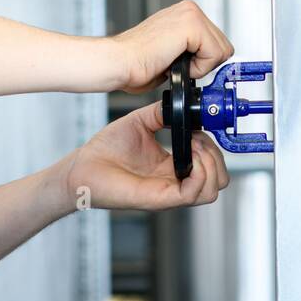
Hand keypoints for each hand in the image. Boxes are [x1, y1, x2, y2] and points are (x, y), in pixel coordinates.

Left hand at [58, 101, 228, 211]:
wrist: (82, 166)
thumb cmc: (105, 150)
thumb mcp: (140, 123)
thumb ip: (161, 114)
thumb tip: (179, 103)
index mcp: (171, 166)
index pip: (209, 165)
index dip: (212, 147)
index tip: (200, 130)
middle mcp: (173, 181)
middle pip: (218, 181)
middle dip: (217, 157)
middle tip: (198, 141)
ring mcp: (168, 191)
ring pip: (212, 190)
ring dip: (212, 165)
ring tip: (195, 148)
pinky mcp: (160, 198)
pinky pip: (193, 194)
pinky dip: (200, 174)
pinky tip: (189, 158)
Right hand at [110, 0, 233, 93]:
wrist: (120, 62)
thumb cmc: (137, 62)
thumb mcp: (173, 51)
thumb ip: (191, 50)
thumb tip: (207, 59)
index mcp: (185, 14)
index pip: (217, 43)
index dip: (203, 62)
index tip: (181, 64)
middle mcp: (189, 9)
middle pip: (224, 46)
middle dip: (204, 63)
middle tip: (176, 64)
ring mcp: (191, 14)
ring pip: (222, 50)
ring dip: (200, 66)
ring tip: (173, 62)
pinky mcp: (192, 24)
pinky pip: (215, 55)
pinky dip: (198, 68)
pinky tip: (174, 62)